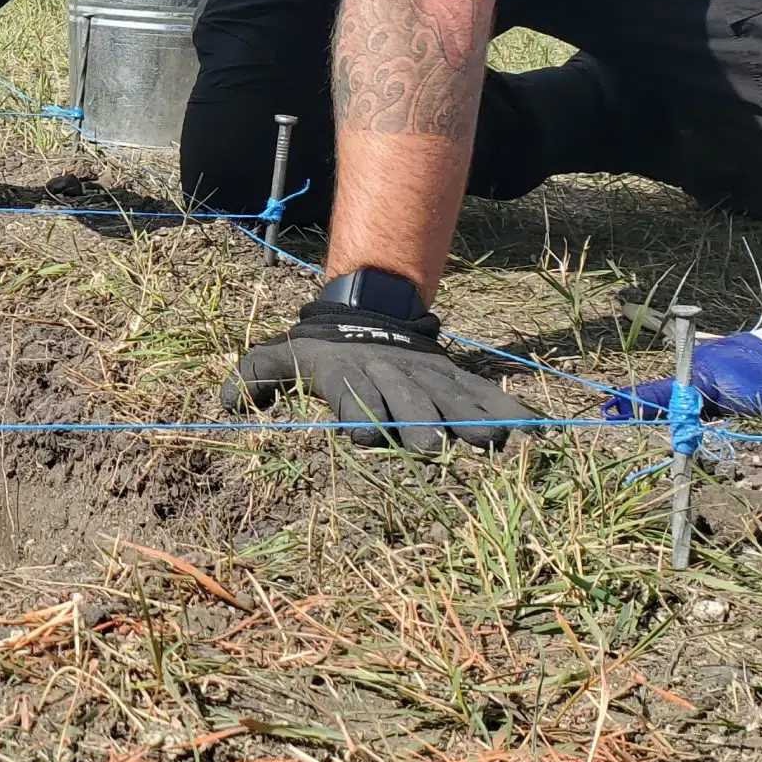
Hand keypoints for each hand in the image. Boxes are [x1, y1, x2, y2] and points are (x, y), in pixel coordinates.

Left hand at [223, 299, 539, 451]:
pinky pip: (483, 392)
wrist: (364, 316)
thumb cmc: (319, 354)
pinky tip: (532, 429)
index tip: (363, 434)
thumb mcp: (282, 357)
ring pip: (449, 397)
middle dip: (416, 420)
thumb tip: (230, 404)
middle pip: (405, 400)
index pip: (351, 394)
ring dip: (469, 418)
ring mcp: (426, 376)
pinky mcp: (453, 378)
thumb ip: (255, 375)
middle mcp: (390, 376)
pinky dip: (507, 408)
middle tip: (429, 445)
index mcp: (347, 375)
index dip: (356, 411)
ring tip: (490, 441)